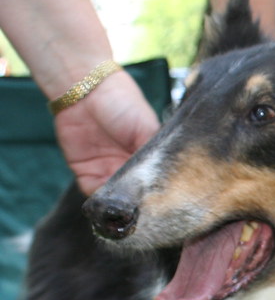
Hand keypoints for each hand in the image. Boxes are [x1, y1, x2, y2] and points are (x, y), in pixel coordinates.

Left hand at [54, 70, 159, 194]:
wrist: (87, 90)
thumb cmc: (124, 104)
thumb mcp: (149, 130)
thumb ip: (155, 158)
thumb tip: (161, 186)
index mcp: (148, 159)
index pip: (155, 184)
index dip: (158, 195)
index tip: (164, 204)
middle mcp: (129, 168)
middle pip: (136, 196)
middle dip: (139, 204)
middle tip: (145, 209)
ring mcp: (107, 171)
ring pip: (116, 199)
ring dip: (119, 205)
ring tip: (126, 206)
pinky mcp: (86, 172)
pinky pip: (94, 193)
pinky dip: (100, 200)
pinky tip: (109, 200)